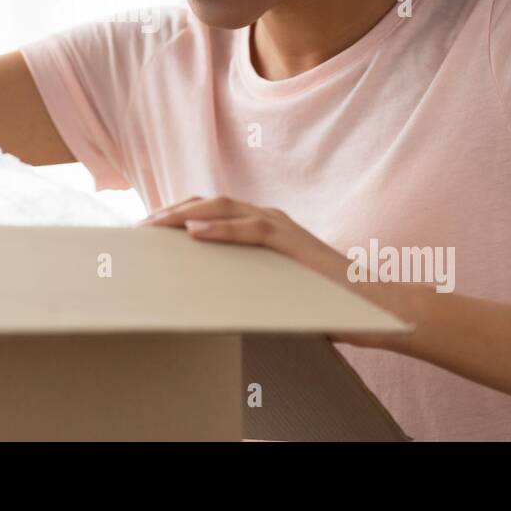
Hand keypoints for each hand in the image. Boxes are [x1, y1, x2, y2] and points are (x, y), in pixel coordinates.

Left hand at [140, 195, 350, 283]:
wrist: (372, 307)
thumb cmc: (321, 303)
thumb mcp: (269, 289)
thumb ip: (242, 283)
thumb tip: (203, 298)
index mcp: (260, 226)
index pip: (209, 211)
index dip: (175, 216)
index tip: (146, 231)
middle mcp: (267, 217)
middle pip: (207, 203)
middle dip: (169, 213)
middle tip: (139, 230)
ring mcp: (280, 225)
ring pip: (223, 208)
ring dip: (184, 215)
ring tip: (154, 228)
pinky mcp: (292, 240)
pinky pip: (251, 229)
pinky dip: (221, 228)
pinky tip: (194, 232)